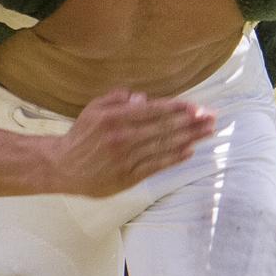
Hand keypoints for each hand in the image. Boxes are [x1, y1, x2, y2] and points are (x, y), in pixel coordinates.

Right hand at [51, 89, 215, 196]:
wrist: (63, 167)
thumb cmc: (81, 135)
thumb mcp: (94, 108)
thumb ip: (118, 98)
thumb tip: (143, 98)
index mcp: (114, 118)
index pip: (153, 111)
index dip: (178, 109)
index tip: (196, 107)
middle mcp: (123, 138)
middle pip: (164, 128)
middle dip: (191, 122)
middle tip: (212, 117)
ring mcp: (127, 159)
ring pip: (164, 147)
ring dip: (190, 138)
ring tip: (208, 132)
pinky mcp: (128, 176)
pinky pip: (156, 165)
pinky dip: (174, 158)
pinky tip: (190, 151)